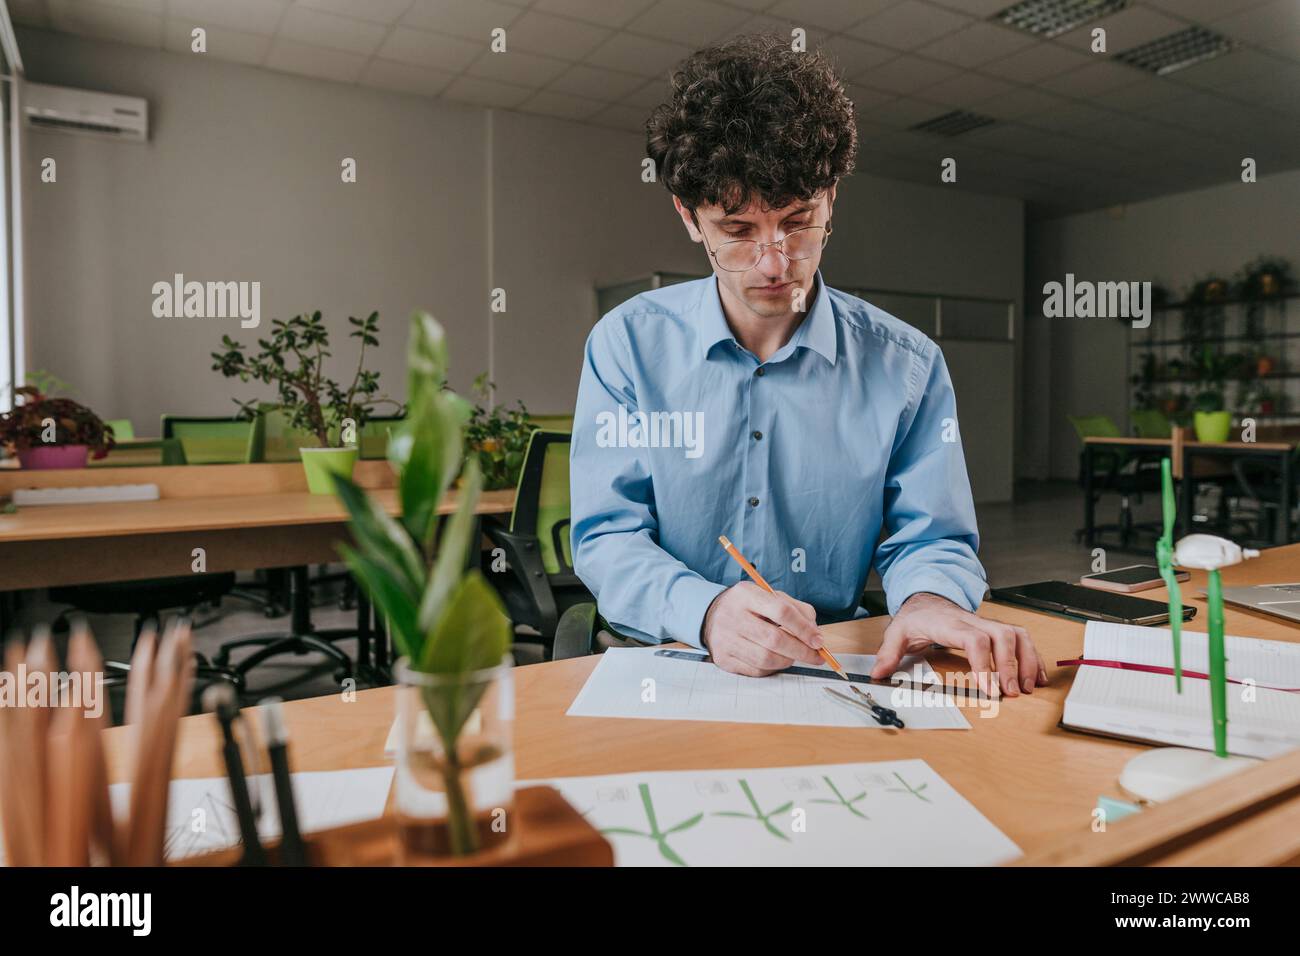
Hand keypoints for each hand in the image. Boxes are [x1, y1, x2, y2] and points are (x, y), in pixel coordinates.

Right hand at [701, 582, 824, 675]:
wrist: (712, 616)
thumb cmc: (748, 607)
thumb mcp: (769, 596)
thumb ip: (796, 609)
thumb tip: (815, 633)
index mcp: (746, 595)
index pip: (781, 611)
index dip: (804, 628)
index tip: (818, 640)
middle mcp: (732, 616)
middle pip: (774, 639)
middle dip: (801, 650)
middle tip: (816, 656)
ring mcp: (725, 639)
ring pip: (766, 659)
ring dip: (788, 660)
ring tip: (793, 655)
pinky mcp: (723, 659)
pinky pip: (757, 671)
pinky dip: (773, 668)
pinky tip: (775, 659)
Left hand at [870, 592, 1047, 697]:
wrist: (927, 597)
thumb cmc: (917, 617)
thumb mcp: (897, 632)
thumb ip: (888, 653)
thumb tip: (879, 673)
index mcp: (950, 624)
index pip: (974, 639)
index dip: (984, 662)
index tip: (990, 688)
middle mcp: (974, 622)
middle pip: (1002, 636)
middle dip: (1010, 665)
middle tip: (1011, 693)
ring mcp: (987, 624)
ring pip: (1017, 635)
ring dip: (1027, 661)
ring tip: (1027, 687)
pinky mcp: (996, 630)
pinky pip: (1022, 639)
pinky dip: (1033, 657)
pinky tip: (1036, 677)